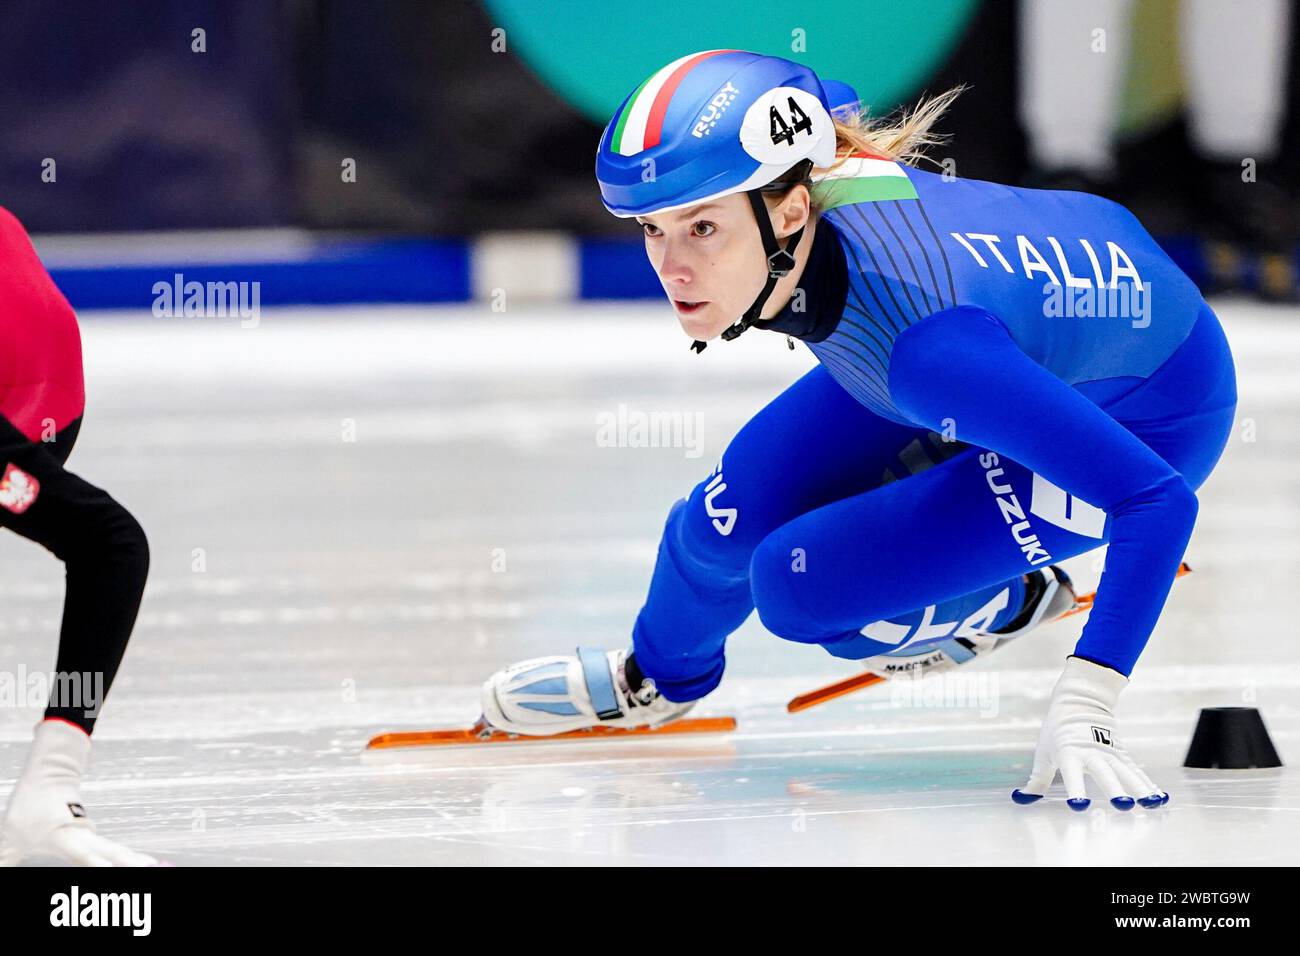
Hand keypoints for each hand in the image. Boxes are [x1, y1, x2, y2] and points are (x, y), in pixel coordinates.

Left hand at [1012, 655, 1167, 810]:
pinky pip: (1136, 771)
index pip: (1072, 775)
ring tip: (1150, 805)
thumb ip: (1036, 780)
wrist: (1079, 700)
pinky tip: (1158, 798)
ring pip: (1127, 772)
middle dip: (1114, 790)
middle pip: (1105, 773)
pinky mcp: (1122, 754)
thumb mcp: (1043, 753)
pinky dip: (1148, 784)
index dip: (1075, 789)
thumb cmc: (1056, 730)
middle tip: (1123, 806)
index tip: (1079, 805)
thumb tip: (1021, 799)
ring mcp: (1110, 753)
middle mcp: (1092, 754)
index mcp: (1069, 753)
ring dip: (1139, 789)